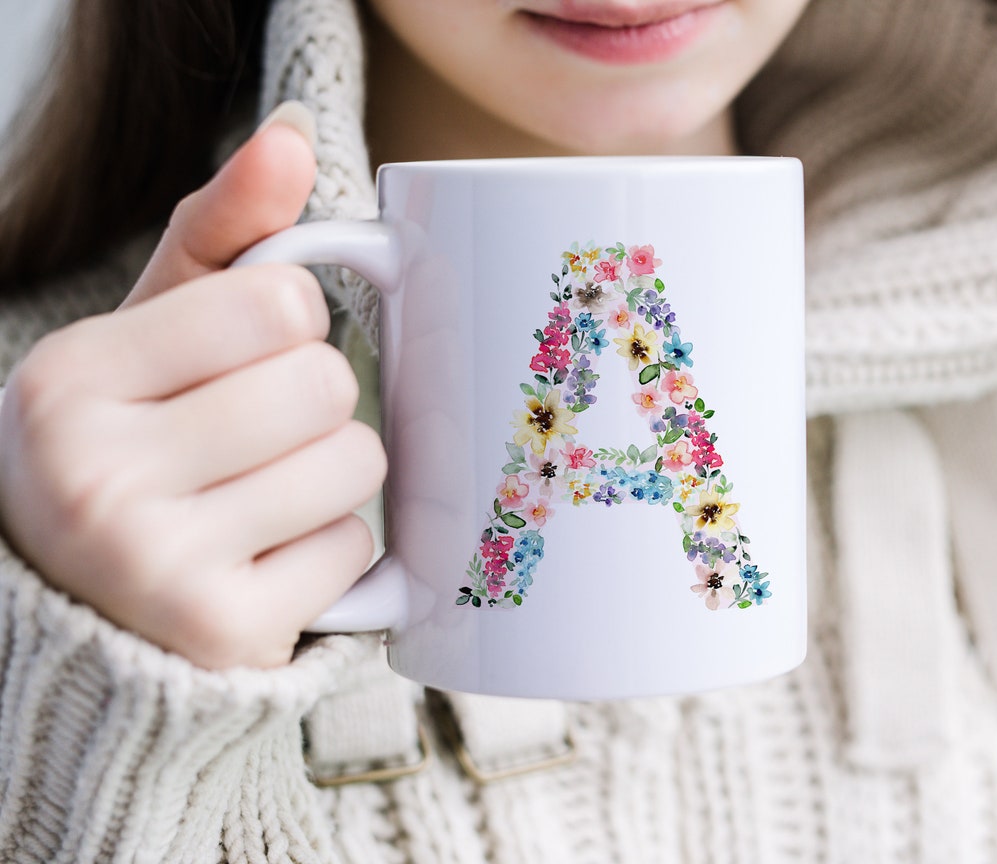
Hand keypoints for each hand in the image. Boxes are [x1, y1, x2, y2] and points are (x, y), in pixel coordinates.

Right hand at [0, 105, 385, 668]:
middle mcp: (94, 475)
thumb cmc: (135, 442)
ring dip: (332, 475)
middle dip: (315, 403)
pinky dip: (331, 547)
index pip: (279, 302)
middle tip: (257, 436)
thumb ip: (220, 232)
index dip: (288, 326)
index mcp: (69, 378)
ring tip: (264, 496)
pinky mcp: (224, 632)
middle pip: (326, 385)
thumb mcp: (151, 332)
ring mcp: (156, 566)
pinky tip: (269, 557)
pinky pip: (356, 549)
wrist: (85, 600)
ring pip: (356, 465)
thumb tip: (290, 135)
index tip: (245, 358)